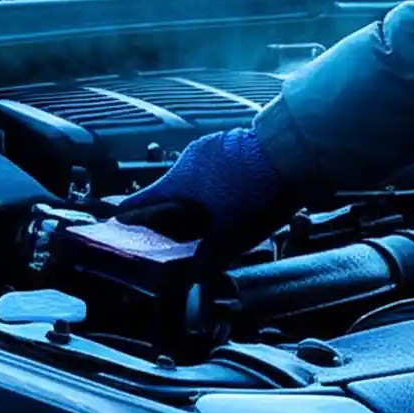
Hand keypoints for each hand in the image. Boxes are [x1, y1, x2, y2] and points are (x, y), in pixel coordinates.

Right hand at [114, 128, 309, 269]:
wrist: (295, 152)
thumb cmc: (257, 193)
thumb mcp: (231, 236)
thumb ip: (209, 257)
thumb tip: (196, 273)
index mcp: (180, 181)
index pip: (145, 199)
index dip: (130, 211)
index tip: (118, 215)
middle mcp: (190, 158)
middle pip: (172, 186)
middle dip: (171, 206)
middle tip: (172, 224)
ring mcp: (213, 145)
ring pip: (196, 173)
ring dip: (199, 193)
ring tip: (211, 213)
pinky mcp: (236, 140)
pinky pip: (218, 164)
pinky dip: (220, 180)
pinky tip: (236, 194)